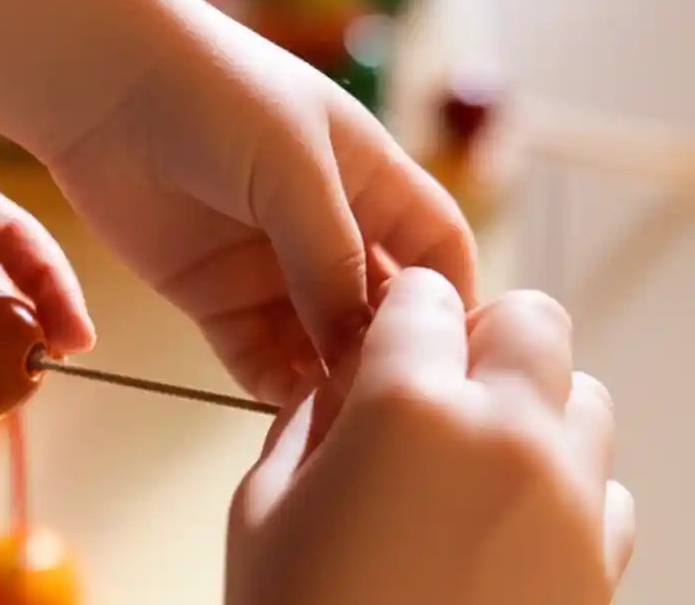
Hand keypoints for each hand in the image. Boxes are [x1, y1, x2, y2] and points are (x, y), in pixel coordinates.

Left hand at [48, 18, 474, 403]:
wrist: (103, 86)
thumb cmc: (215, 98)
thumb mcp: (294, 171)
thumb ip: (331, 258)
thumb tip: (360, 346)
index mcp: (368, 180)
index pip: (437, 248)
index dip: (452, 300)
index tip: (453, 357)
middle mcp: (326, 228)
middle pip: (380, 308)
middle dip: (385, 353)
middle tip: (389, 403)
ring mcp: (268, 265)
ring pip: (318, 341)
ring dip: (329, 378)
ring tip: (341, 419)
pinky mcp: (211, 294)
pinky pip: (254, 353)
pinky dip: (272, 383)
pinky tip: (286, 411)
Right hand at [225, 269, 634, 604]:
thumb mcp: (260, 512)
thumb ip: (305, 424)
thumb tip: (342, 385)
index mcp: (407, 406)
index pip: (424, 298)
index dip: (396, 312)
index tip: (380, 341)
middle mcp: (506, 434)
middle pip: (533, 321)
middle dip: (483, 336)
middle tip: (436, 386)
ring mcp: (568, 503)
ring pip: (584, 398)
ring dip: (532, 405)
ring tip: (474, 459)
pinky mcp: (602, 569)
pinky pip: (605, 488)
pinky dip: (565, 485)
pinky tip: (509, 526)